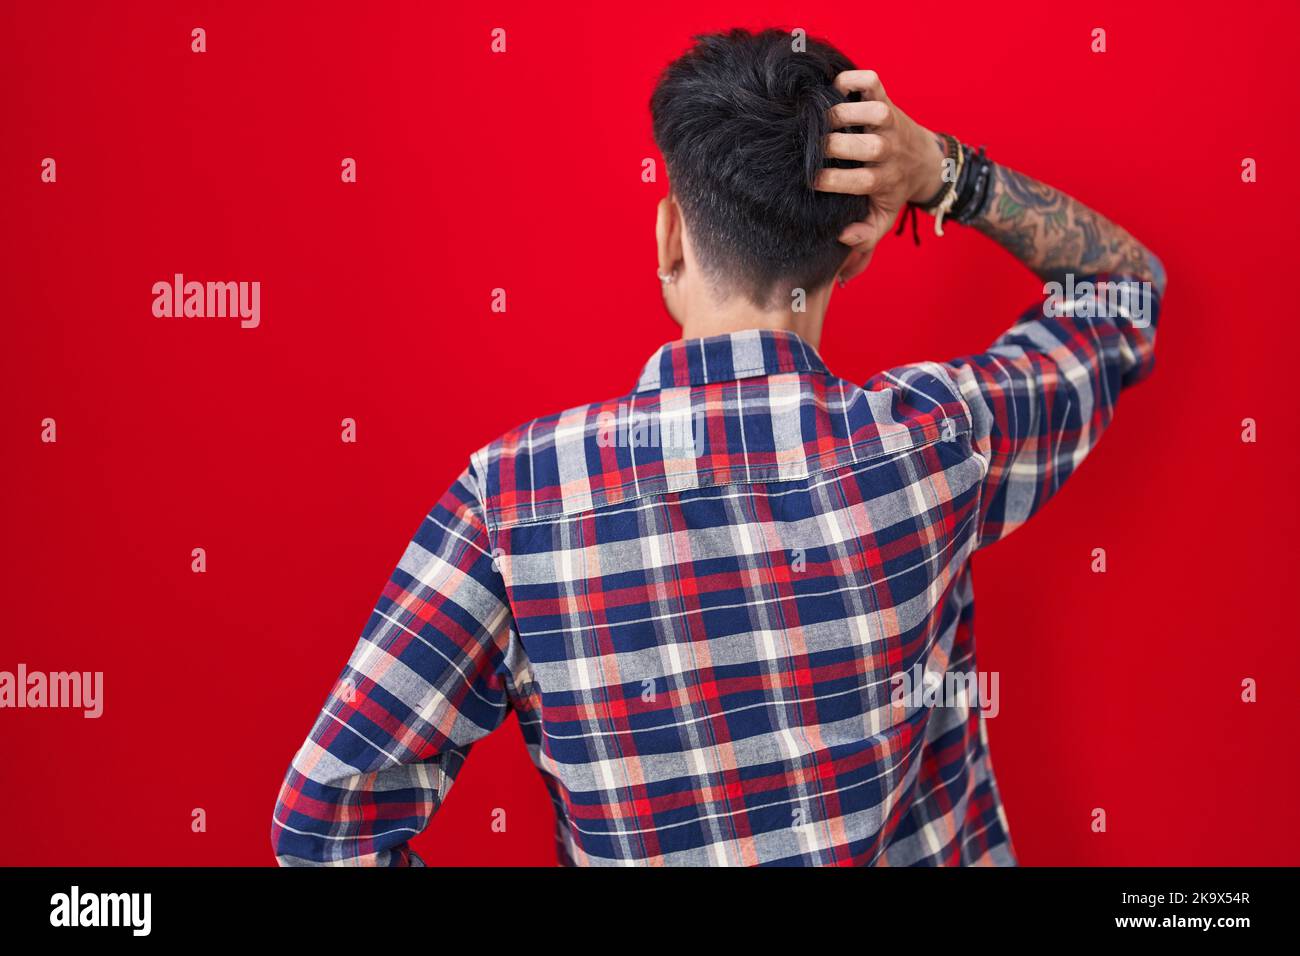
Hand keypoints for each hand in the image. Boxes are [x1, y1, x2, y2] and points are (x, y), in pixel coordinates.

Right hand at [813, 70, 944, 253]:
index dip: (831, 180)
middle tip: (811, 149)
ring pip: (870, 111)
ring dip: (841, 113)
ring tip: (820, 121)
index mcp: (885, 180)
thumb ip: (865, 236)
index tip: (812, 180)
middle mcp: (888, 149)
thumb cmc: (893, 191)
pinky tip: (833, 90)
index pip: (858, 181)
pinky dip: (851, 79)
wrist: (925, 161)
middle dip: (832, 146)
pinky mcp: (886, 99)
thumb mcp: (882, 219)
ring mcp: (888, 121)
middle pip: (864, 147)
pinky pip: (871, 82)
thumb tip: (842, 236)